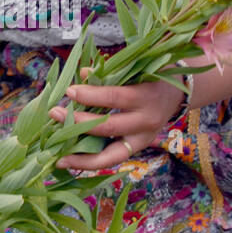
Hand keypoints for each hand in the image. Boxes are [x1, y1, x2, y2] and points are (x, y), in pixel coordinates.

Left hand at [50, 66, 185, 171]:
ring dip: (82, 158)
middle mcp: (146, 122)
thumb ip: (111, 72)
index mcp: (146, 97)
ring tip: (58, 159)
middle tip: (55, 114)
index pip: (115, 98)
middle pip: (109, 127)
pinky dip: (90, 162)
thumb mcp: (136, 69)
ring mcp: (142, 140)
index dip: (91, 96)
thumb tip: (83, 74)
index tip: (69, 91)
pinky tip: (70, 161)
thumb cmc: (151, 77)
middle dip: (79, 123)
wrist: (176, 95)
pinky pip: (111, 160)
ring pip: (111, 156)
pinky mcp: (136, 150)